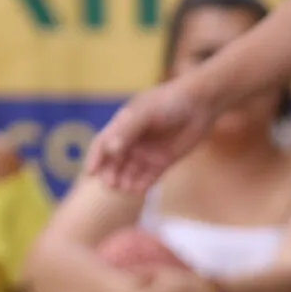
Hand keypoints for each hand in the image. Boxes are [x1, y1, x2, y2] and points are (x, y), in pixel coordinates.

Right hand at [88, 80, 210, 194]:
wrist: (200, 104)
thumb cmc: (168, 101)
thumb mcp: (145, 112)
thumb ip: (127, 130)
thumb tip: (109, 150)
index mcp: (122, 125)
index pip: (103, 143)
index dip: (95, 158)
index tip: (90, 173)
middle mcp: (132, 141)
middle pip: (115, 161)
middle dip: (111, 173)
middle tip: (111, 184)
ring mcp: (147, 152)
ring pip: (130, 171)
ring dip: (126, 180)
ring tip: (125, 189)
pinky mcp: (163, 161)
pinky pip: (149, 177)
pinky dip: (142, 184)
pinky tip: (139, 190)